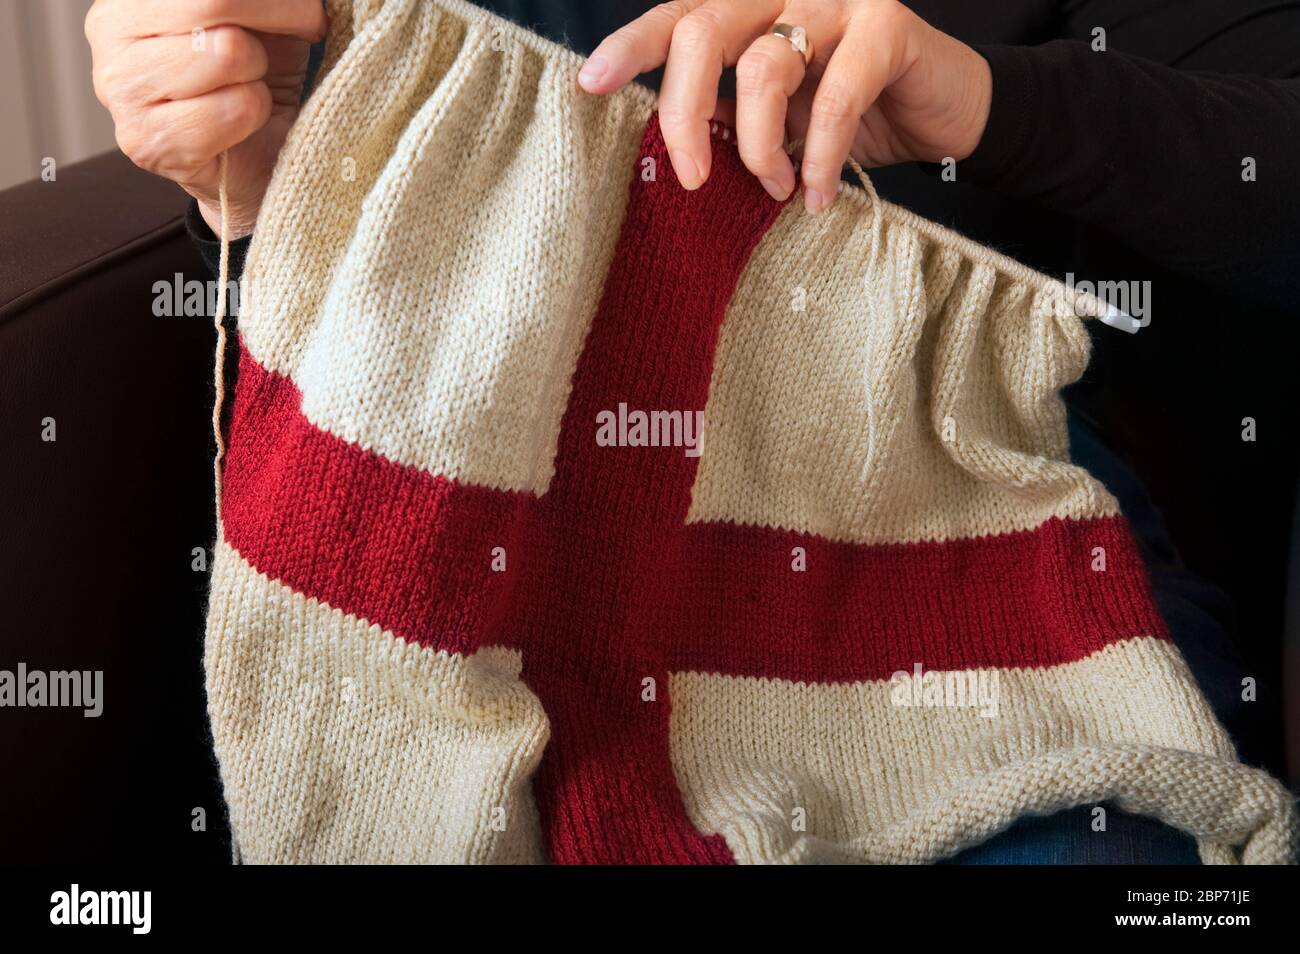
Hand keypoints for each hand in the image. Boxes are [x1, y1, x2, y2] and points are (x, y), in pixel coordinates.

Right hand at [86, 0, 328, 238]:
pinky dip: (254, 115)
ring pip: (227, 52)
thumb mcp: (267, 14)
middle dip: (279, 18)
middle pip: (214, 1)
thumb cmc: (264, 71)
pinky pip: (233, 110)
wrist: (263, 152)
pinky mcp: (143, 141)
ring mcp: (119, 88)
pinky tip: (240, 123)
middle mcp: (111, 29)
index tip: (309, 8)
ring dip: (258, 74)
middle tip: (305, 31)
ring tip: (251, 86)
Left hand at [578, 0, 991, 211]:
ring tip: (776, 189)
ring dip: (759, 147)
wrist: (941, 112)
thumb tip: (676, 151)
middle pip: (704, 33)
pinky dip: (819, 158)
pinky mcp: (887, 25)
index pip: (679, 17)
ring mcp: (836, 0)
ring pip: (764, 66)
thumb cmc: (849, 115)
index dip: (633, 46)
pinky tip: (816, 195)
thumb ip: (729, 116)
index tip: (592, 83)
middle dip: (685, 113)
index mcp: (749, 7)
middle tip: (690, 177)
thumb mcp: (776, 119)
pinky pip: (834, 99)